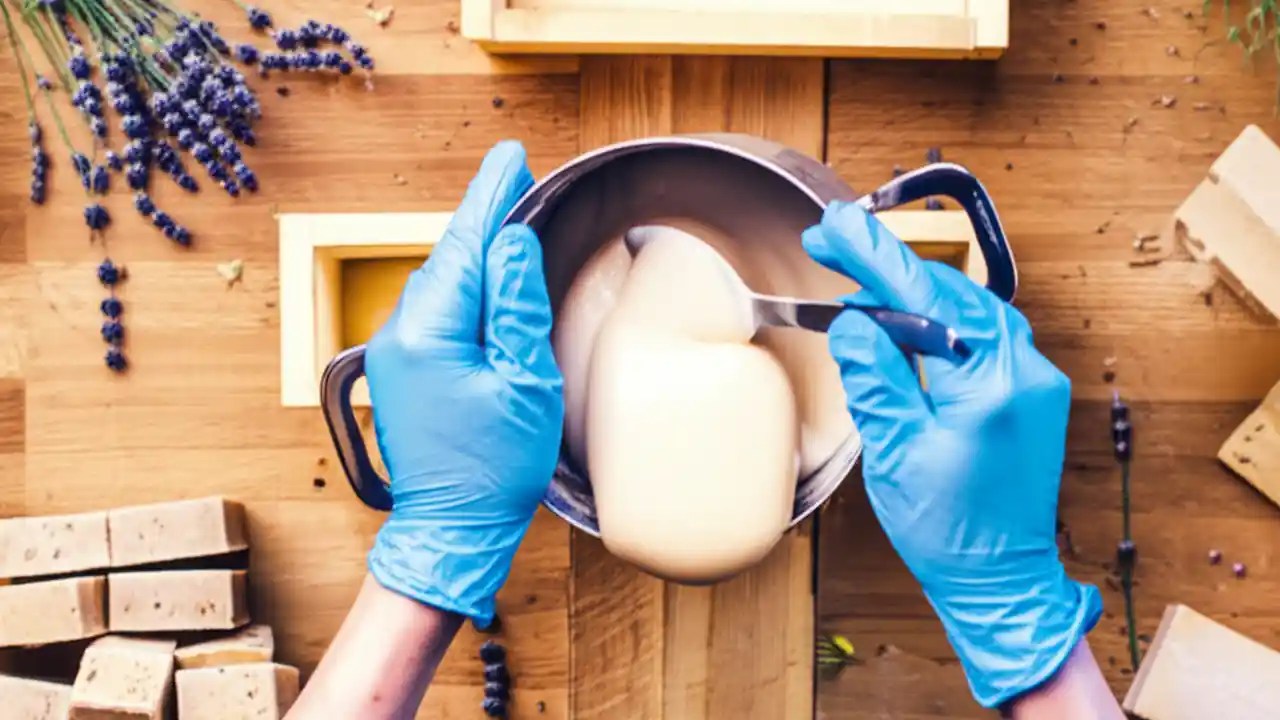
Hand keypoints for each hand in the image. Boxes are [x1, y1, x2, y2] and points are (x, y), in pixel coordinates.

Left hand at [364, 141, 563, 623]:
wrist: (452, 529)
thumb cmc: (493, 468)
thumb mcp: (524, 382)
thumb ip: (516, 306)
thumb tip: (511, 244)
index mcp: (429, 332)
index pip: (464, 245)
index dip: (490, 197)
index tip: (510, 157)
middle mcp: (400, 334)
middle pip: (449, 257)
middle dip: (484, 217)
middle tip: (516, 176)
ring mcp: (396, 353)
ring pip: (442, 282)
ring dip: (475, 251)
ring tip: (507, 218)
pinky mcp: (403, 370)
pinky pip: (436, 309)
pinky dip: (464, 285)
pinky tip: (487, 278)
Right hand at [803, 202, 1101, 708]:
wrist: (999, 581)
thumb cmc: (949, 530)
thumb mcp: (895, 453)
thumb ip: (876, 380)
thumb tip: (854, 326)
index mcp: (992, 385)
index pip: (925, 299)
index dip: (875, 258)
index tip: (836, 227)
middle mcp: (1025, 372)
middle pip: (951, 292)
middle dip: (888, 266)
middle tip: (833, 243)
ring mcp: (1032, 381)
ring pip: (966, 309)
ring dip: (911, 289)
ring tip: (857, 277)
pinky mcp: (1027, 394)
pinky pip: (979, 336)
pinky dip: (936, 319)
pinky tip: (900, 320)